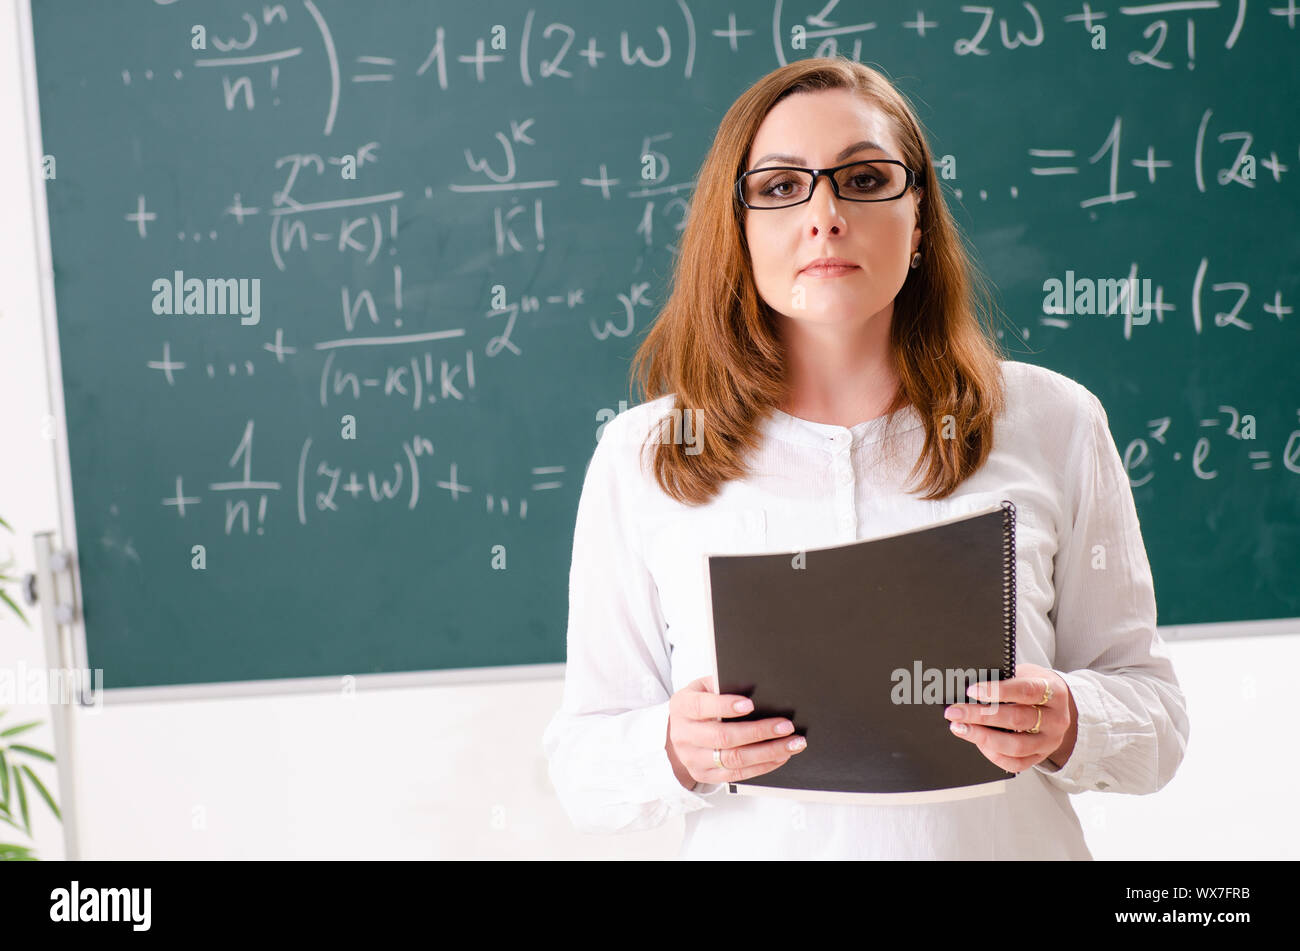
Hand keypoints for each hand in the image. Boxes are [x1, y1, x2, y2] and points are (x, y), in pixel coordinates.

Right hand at [666, 675, 807, 789]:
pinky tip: (780, 757)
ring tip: (792, 744)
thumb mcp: (703, 688)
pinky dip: (762, 766)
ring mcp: (693, 759)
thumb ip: (722, 685)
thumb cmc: (698, 705)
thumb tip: (755, 686)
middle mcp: (684, 735)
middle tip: (785, 726)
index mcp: (682, 707)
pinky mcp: (705, 775)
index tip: (751, 705)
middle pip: (723, 737)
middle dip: (758, 732)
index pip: (702, 707)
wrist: (679, 733)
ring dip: (767, 753)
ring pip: (733, 760)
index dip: (726, 706)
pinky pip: (737, 775)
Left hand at [942, 663, 1075, 773]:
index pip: (1026, 691)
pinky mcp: (1041, 756)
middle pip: (1017, 720)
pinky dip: (993, 754)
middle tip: (955, 712)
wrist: (1056, 705)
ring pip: (1015, 745)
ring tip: (960, 728)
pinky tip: (977, 742)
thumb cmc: (1034, 686)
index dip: (997, 691)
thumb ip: (1003, 680)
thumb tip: (970, 690)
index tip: (972, 691)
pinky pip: (1016, 763)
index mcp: (1054, 692)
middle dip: (981, 716)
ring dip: (982, 737)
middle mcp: (1055, 719)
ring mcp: (1049, 741)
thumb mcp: (1025, 675)